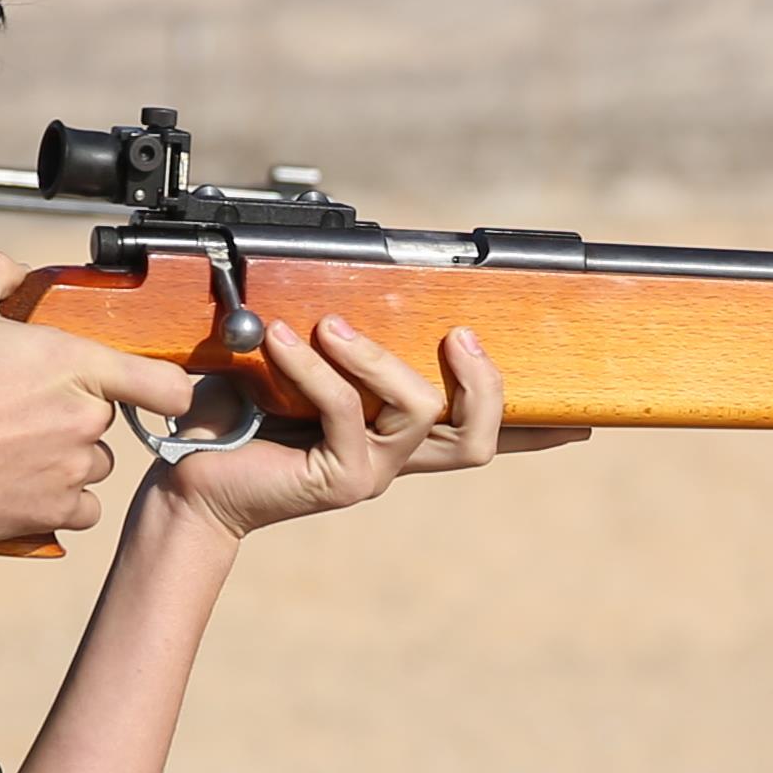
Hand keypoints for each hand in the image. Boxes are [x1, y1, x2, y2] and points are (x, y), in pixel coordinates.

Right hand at [0, 244, 189, 547]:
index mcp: (74, 364)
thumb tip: (18, 273)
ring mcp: (70, 472)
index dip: (167, 387)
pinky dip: (59, 500)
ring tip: (12, 444)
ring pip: (93, 464)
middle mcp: (85, 421)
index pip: (166, 385)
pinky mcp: (50, 515)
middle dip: (75, 411)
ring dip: (67, 457)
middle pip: (109, 419)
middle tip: (21, 405)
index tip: (155, 390)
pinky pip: (78, 509)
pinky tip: (21, 482)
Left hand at [157, 316, 582, 537]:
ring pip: (420, 413)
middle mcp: (395, 458)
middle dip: (483, 381)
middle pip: (479, 435)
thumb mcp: (298, 372)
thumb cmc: (236, 419)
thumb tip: (344, 292)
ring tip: (330, 327)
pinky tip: (282, 341)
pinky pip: (347, 413)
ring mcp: (371, 473)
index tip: (583, 424)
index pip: (481, 433)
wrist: (189, 478)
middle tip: (459, 335)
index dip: (535, 430)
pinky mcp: (337, 480)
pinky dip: (316, 369)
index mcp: (397, 435)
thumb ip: (336, 349)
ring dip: (378, 359)